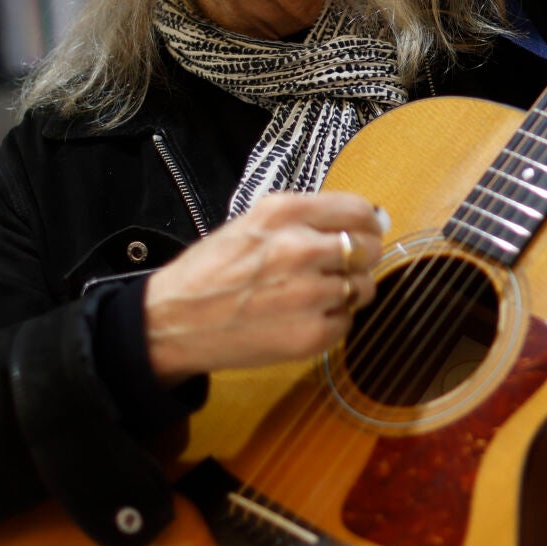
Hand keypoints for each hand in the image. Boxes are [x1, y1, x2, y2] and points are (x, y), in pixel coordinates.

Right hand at [142, 191, 385, 385]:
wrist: (173, 321)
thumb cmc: (212, 269)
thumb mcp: (254, 222)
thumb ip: (309, 218)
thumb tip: (374, 218)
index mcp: (285, 213)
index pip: (358, 211)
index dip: (367, 223)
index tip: (365, 231)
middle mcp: (300, 249)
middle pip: (368, 249)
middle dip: (359, 258)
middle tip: (335, 267)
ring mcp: (308, 294)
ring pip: (363, 288)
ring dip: (346, 292)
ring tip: (311, 295)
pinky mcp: (310, 334)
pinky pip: (347, 322)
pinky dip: (331, 322)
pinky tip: (300, 318)